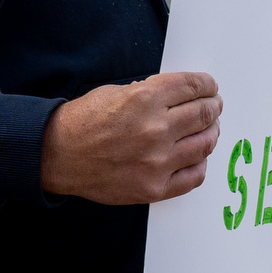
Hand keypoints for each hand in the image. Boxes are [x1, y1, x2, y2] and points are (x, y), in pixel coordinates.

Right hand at [38, 72, 221, 205]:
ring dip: (212, 133)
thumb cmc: (82, 122)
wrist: (57, 155)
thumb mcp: (113, 92)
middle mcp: (155, 129)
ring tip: (210, 129)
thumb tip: (181, 96)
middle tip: (214, 106)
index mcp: (144, 99)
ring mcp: (157, 161)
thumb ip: (149, 92)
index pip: (192, 87)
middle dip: (213, 106)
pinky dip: (201, 163)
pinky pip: (195, 175)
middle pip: (204, 114)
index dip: (207, 85)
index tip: (210, 87)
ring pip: (205, 144)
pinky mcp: (154, 187)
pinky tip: (197, 156)